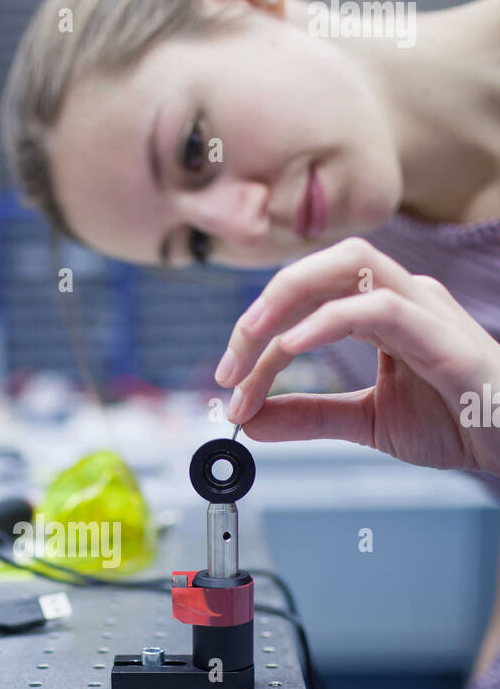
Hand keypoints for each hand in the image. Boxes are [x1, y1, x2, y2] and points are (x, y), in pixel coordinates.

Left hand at [216, 237, 499, 475]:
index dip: (259, 337)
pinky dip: (327, 321)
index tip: (230, 388)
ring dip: (286, 303)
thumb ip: (310, 416)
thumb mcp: (367, 422)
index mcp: (383, 309)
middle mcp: (402, 296)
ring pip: (348, 267)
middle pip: (322, 266)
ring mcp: (424, 307)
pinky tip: (292, 347)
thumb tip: (250, 421)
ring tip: (250, 348)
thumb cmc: (459, 420)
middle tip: (229, 361)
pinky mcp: (441, 335)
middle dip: (264, 305)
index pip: (307, 299)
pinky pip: (377, 307)